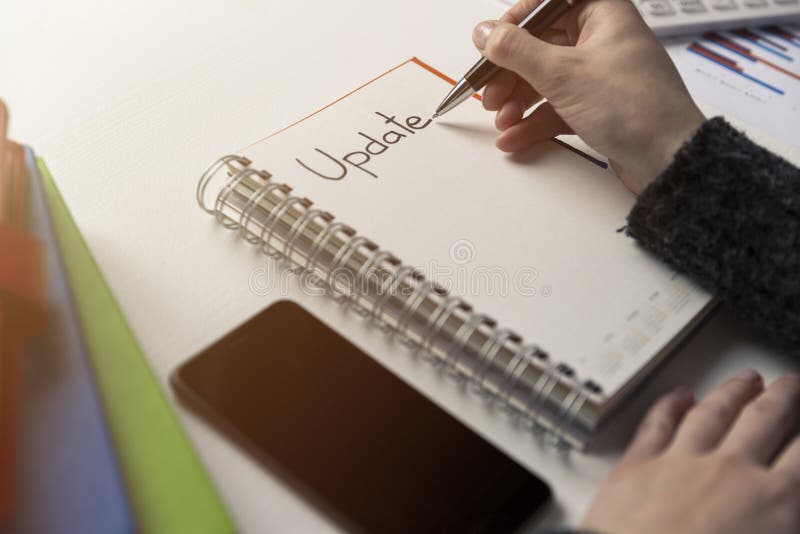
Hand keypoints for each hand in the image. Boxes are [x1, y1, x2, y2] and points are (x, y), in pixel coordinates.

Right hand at [472, 0, 704, 192]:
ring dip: (518, 101)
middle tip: (490, 93)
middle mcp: (602, 40)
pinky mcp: (598, 108)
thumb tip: (485, 32)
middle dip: (511, 73)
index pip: (547, 4)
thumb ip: (517, 50)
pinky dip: (533, 122)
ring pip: (545, 80)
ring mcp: (599, 76)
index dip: (515, 22)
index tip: (490, 44)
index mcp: (603, 13)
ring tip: (503, 120)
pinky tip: (515, 138)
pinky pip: (556, 107)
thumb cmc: (635, 107)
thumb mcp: (563, 73)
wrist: (669, 160)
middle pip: (541, 46)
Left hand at [582, 371, 799, 533]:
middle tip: (790, 382)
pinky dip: (669, 405)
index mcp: (773, 501)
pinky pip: (657, 424)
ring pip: (712, 412)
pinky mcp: (637, 465)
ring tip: (746, 379)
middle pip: (763, 419)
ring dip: (732, 392)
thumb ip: (785, 523)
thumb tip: (789, 513)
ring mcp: (680, 462)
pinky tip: (678, 394)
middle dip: (782, 396)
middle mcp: (729, 471)